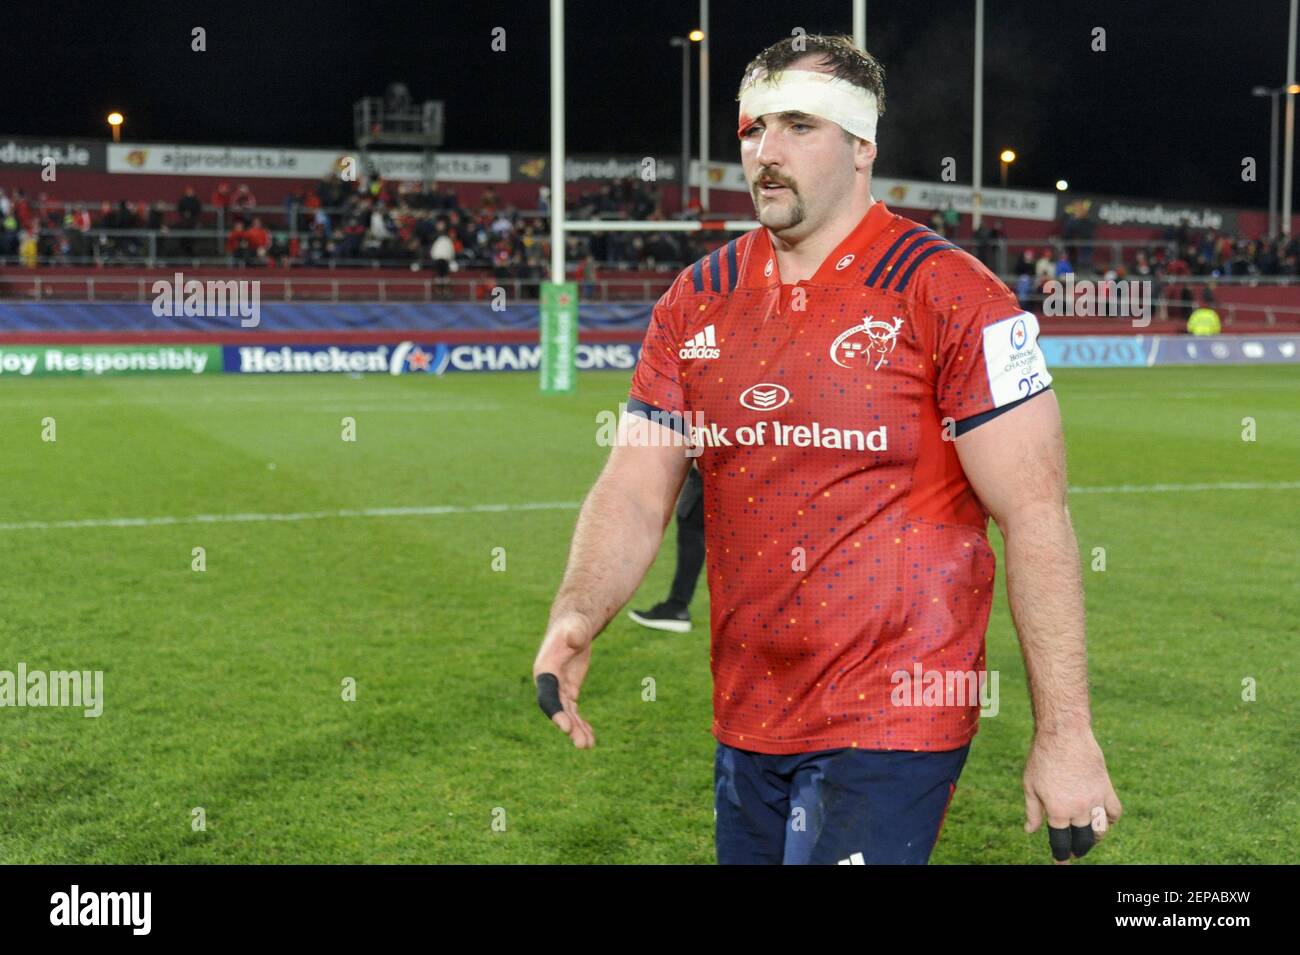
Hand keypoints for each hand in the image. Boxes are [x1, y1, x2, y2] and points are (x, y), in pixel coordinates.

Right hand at [533, 613, 595, 748]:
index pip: (548, 695)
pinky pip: (574, 710)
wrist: (573, 624)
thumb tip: (577, 638)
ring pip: (567, 713)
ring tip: (588, 745)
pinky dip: (581, 723)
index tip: (565, 727)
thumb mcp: (575, 625)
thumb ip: (576, 632)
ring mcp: (559, 688)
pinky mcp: (569, 690)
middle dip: (569, 726)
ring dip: (576, 729)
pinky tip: (590, 737)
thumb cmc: (573, 624)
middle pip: (557, 709)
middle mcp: (549, 682)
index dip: (556, 711)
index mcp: (545, 670)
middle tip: (582, 743)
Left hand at [1023, 726, 1121, 863]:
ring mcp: (1095, 799)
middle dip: (1079, 850)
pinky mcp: (1107, 788)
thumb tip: (1030, 831)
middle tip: (1074, 852)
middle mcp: (1078, 809)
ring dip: (1094, 837)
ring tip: (1087, 837)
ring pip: (1101, 830)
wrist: (1063, 733)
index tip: (1062, 863)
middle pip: (1083, 840)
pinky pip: (1114, 812)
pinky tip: (1102, 818)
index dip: (1061, 857)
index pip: (1061, 843)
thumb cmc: (1042, 757)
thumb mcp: (1029, 785)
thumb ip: (1032, 811)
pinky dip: (1110, 819)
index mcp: (1057, 811)